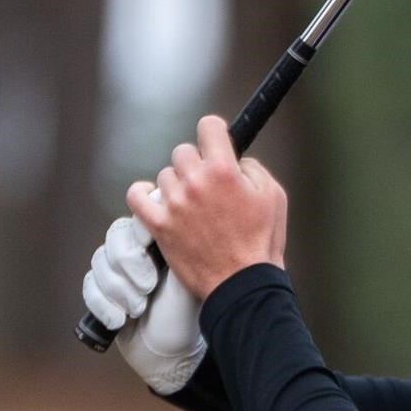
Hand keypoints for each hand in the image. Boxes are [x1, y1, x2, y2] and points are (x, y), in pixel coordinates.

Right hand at [82, 212, 206, 393]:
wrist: (174, 356)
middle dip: (129, 267)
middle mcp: (139, 253)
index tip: (151, 249)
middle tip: (149, 288)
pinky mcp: (103, 293)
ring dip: (119, 291)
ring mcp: (119, 272)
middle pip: (114, 237)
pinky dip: (104, 305)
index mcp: (162, 242)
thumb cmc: (187, 316)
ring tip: (140, 308)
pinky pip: (89, 286)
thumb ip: (173, 242)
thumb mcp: (185, 276)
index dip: (140, 235)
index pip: (138, 218)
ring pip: (99, 262)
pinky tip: (121, 320)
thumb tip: (162, 211)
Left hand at [128, 115, 286, 299]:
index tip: (215, 143)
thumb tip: (236, 161)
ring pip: (165, 175)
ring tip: (191, 204)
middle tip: (207, 184)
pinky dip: (143, 194)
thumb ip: (252, 168)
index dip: (214, 133)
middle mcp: (195, 181)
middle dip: (196, 164)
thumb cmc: (261, 242)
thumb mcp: (273, 195)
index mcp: (224, 170)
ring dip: (177, 185)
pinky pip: (137, 196)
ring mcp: (174, 203)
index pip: (208, 126)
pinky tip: (154, 199)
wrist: (242, 283)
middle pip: (183, 152)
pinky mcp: (159, 225)